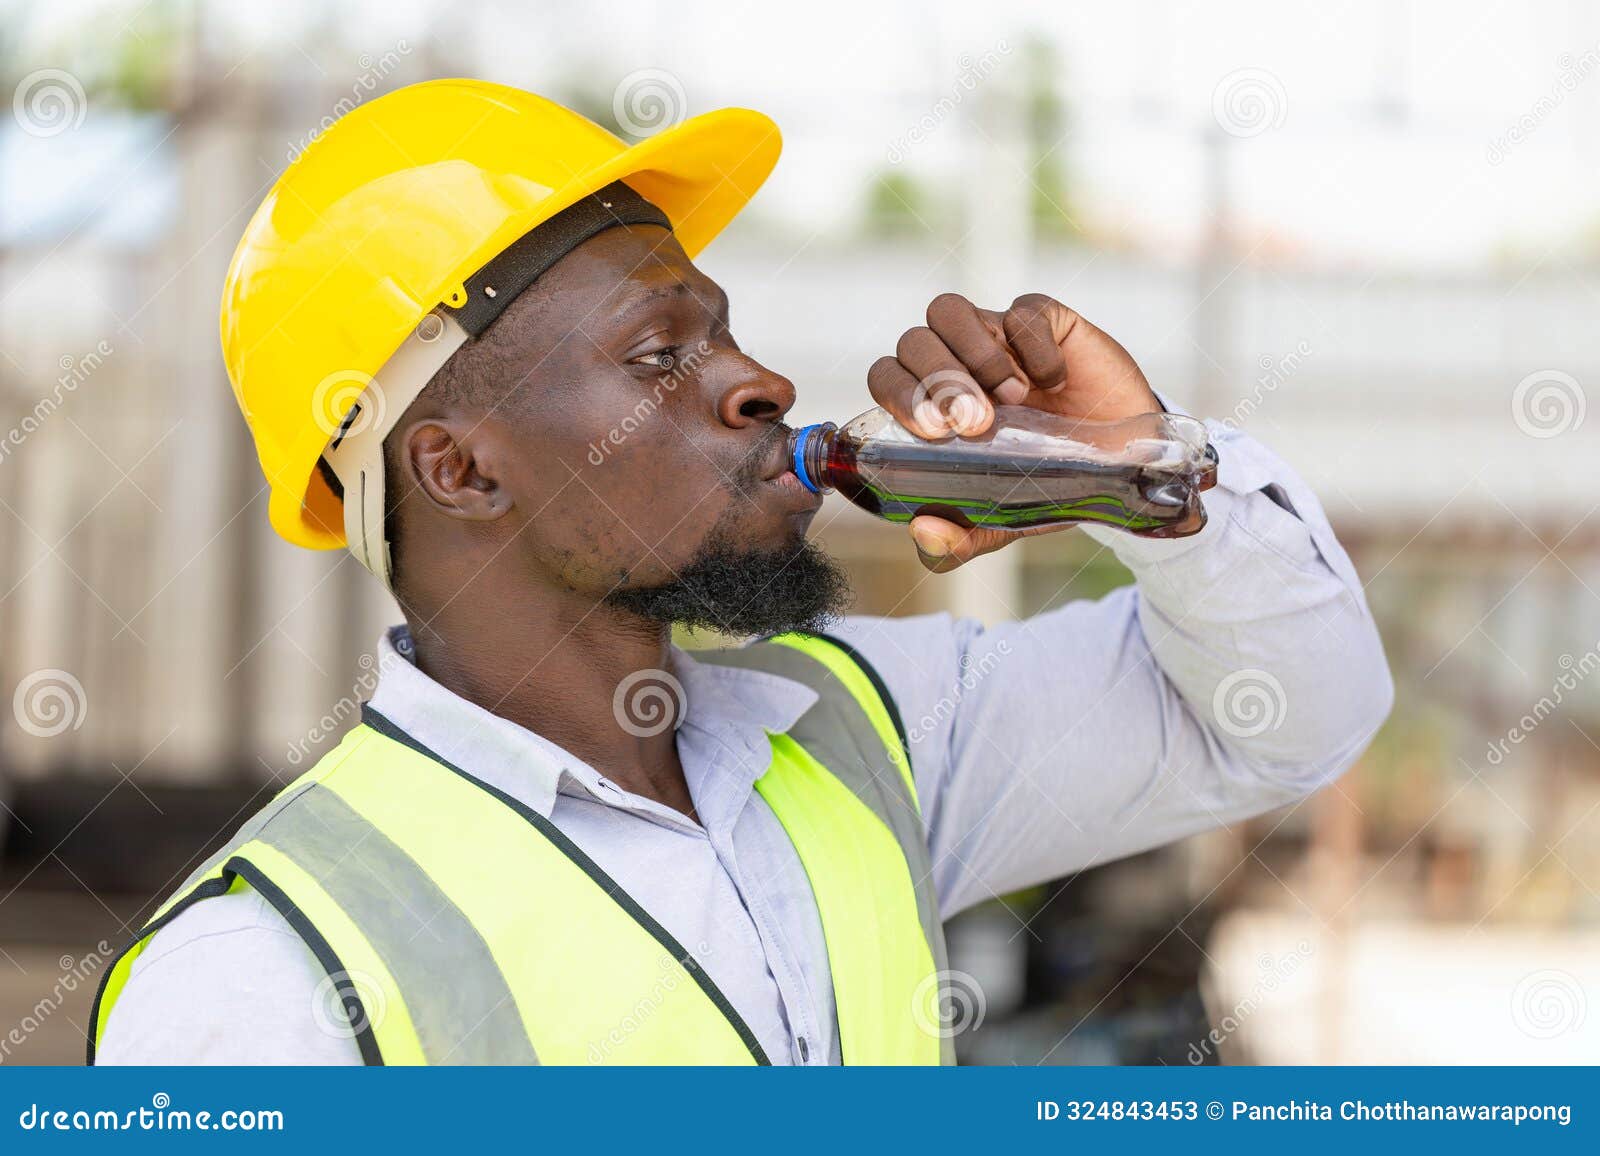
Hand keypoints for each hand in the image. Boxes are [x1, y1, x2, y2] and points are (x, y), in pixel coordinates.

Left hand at [866, 292, 1161, 570]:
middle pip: (912, 341)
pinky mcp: (1043, 319)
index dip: (898, 394)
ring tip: (1012, 397)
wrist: (1119, 467)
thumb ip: (957, 541)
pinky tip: (1054, 381)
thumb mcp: (998, 522)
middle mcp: (953, 361)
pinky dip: (1033, 346)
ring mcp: (994, 336)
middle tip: (975, 423)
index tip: (933, 431)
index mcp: (930, 402)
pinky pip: (1022, 311)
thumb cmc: (1045, 483)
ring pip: (947, 312)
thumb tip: (923, 532)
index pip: (886, 376)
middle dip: (936, 380)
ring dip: (973, 353)